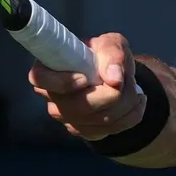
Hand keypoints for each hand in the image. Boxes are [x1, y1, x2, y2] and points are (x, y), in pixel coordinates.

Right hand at [28, 32, 146, 140]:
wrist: (114, 76)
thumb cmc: (105, 55)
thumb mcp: (111, 44)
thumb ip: (112, 54)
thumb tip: (114, 79)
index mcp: (48, 69)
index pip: (40, 79)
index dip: (62, 82)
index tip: (85, 78)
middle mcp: (52, 97)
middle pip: (80, 106)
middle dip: (114, 94)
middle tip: (127, 79)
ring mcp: (66, 118)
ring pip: (100, 120)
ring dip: (127, 103)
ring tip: (132, 86)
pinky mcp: (83, 131)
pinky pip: (112, 129)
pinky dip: (131, 115)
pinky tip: (135, 101)